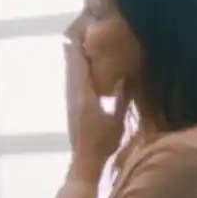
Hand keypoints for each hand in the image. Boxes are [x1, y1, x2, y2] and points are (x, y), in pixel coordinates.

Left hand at [64, 40, 128, 173]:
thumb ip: (121, 99)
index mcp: (86, 98)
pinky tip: (75, 73)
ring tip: (73, 48)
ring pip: (69, 78)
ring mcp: (71, 104)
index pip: (81, 70)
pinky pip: (70, 86)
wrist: (84, 161)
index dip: (80, 54)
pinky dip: (73, 75)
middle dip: (74, 54)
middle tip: (74, 36)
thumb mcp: (116, 120)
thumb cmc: (103, 143)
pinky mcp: (71, 110)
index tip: (80, 37)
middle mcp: (75, 97)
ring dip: (72, 63)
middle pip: (72, 71)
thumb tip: (126, 79)